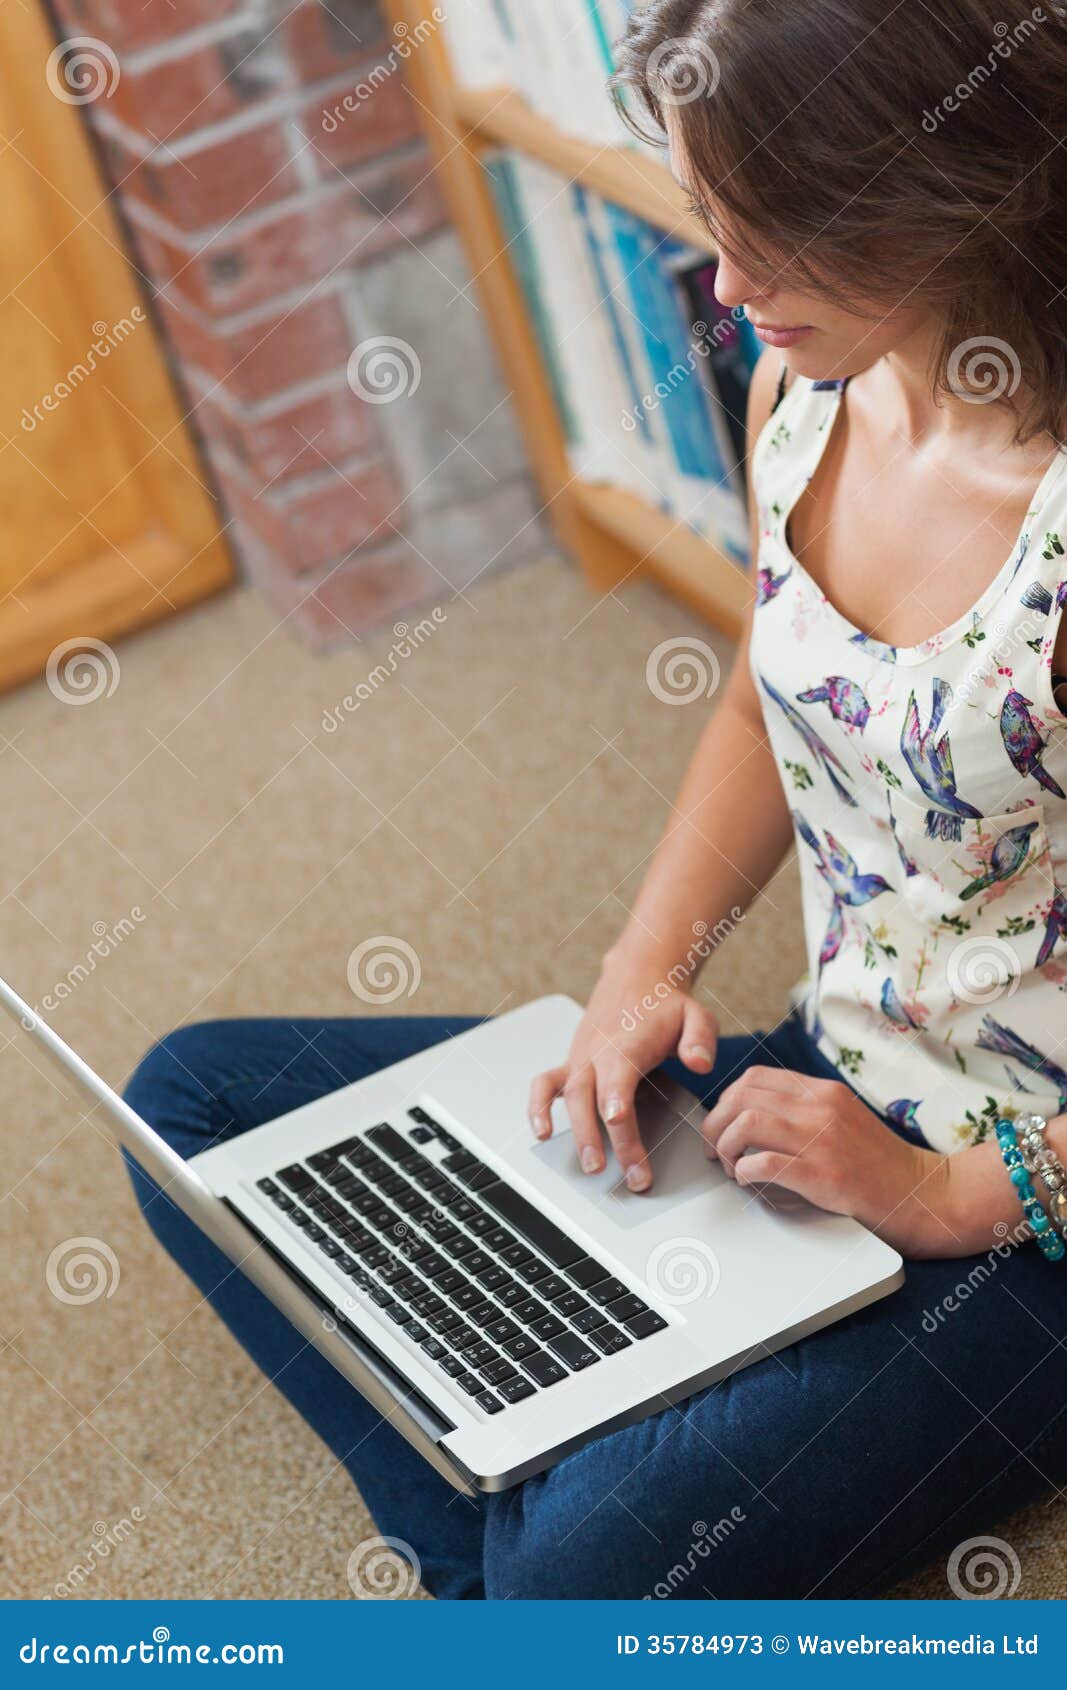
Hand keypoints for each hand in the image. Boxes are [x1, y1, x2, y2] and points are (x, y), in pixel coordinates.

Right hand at [528, 958, 718, 1191]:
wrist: (638, 976)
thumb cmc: (665, 1004)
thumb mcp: (696, 1014)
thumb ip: (700, 1039)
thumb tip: (699, 1064)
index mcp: (627, 1043)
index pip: (618, 1076)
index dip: (615, 1099)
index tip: (616, 1121)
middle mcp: (598, 1052)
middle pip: (591, 1097)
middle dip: (604, 1137)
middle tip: (627, 1174)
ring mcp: (582, 1058)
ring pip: (568, 1096)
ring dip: (576, 1133)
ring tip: (591, 1167)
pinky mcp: (572, 1062)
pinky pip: (545, 1084)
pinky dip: (537, 1108)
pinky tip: (542, 1133)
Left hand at [702, 1065, 951, 1255]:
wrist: (922, 1194)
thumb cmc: (879, 1165)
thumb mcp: (842, 1119)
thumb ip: (804, 1110)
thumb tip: (751, 1116)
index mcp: (823, 1091)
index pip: (754, 1078)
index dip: (727, 1100)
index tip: (722, 1123)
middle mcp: (820, 1108)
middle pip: (742, 1097)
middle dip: (716, 1124)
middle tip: (716, 1149)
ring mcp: (822, 1140)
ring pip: (746, 1123)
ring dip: (726, 1147)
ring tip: (730, 1168)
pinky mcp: (824, 1174)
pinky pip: (764, 1163)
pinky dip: (745, 1172)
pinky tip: (749, 1182)